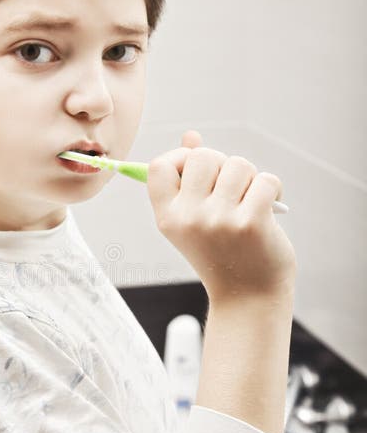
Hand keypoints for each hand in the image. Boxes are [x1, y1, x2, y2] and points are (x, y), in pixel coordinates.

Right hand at [146, 129, 296, 303]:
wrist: (248, 296)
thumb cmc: (223, 253)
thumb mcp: (195, 219)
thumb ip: (189, 178)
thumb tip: (191, 136)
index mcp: (167, 217)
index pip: (160, 166)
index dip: (181, 157)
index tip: (198, 170)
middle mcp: (188, 218)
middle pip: (203, 156)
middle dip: (223, 165)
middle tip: (232, 190)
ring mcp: (218, 221)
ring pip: (238, 164)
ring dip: (250, 178)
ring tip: (250, 202)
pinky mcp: (250, 222)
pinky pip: (265, 180)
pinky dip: (273, 190)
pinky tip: (271, 208)